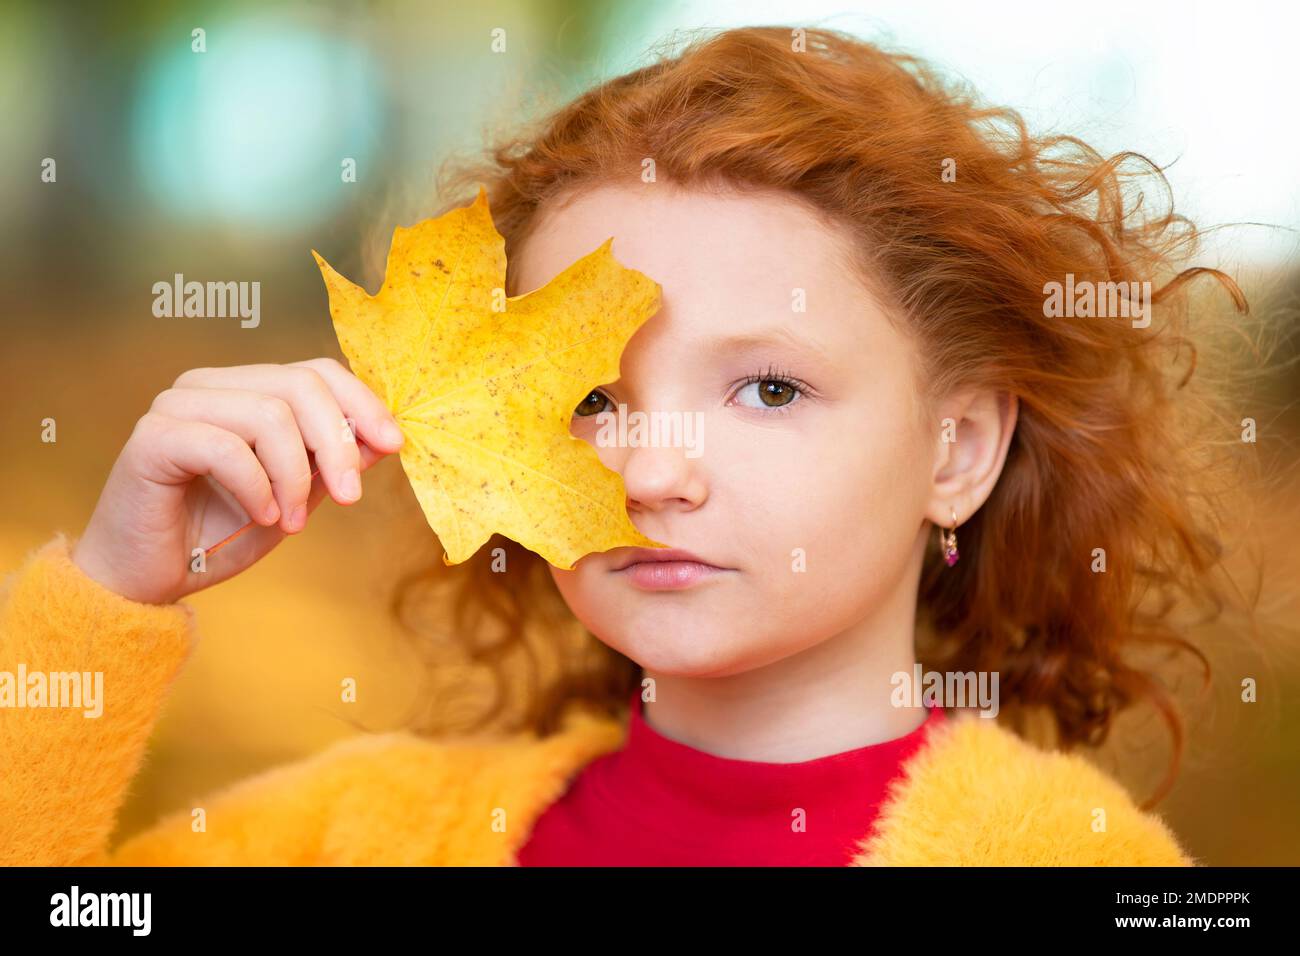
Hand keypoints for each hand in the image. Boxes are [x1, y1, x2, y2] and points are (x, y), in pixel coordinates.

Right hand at [71, 358, 403, 604]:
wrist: (149, 578)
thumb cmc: (217, 534)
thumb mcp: (295, 497)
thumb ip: (330, 464)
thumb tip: (383, 438)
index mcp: (244, 389)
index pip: (316, 371)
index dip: (361, 404)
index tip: (393, 445)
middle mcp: (209, 386)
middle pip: (299, 385)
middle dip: (338, 444)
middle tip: (349, 497)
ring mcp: (177, 405)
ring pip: (269, 414)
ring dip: (295, 477)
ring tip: (292, 521)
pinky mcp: (153, 437)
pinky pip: (227, 447)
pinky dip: (257, 487)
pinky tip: (262, 515)